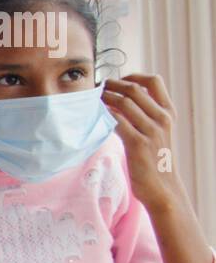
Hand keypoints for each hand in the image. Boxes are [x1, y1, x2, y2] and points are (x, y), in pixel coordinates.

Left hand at [102, 75, 187, 212]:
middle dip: (112, 85)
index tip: (117, 80)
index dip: (132, 75)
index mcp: (168, 112)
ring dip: (105, 98)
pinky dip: (104, 114)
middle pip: (134, 89)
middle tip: (97, 88)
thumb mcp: (158, 132)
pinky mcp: (138, 144)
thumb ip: (146, 115)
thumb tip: (121, 99)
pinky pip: (117, 121)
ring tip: (93, 100)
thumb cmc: (154, 159)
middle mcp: (162, 118)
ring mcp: (151, 131)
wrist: (162, 187)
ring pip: (124, 103)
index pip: (154, 81)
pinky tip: (96, 116)